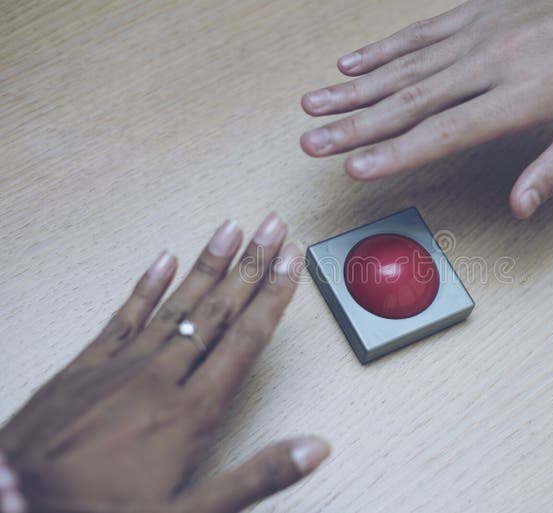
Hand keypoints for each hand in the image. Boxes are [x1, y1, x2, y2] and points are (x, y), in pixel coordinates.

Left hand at [0, 214, 328, 512]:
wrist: (13, 507)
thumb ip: (257, 476)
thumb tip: (313, 448)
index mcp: (190, 411)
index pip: (245, 339)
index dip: (273, 296)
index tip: (291, 262)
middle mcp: (159, 377)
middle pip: (216, 310)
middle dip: (250, 266)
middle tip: (270, 227)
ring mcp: (120, 366)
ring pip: (176, 304)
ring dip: (208, 265)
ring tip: (230, 229)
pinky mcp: (84, 366)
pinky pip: (122, 315)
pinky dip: (146, 285)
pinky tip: (163, 259)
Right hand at [301, 0, 552, 217]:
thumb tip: (520, 208)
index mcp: (520, 98)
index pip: (444, 133)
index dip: (395, 153)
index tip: (353, 168)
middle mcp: (488, 65)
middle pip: (408, 101)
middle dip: (353, 126)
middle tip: (310, 142)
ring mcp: (477, 33)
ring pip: (402, 67)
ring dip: (354, 89)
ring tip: (313, 105)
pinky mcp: (474, 11)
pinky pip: (418, 32)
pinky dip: (381, 50)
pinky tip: (350, 63)